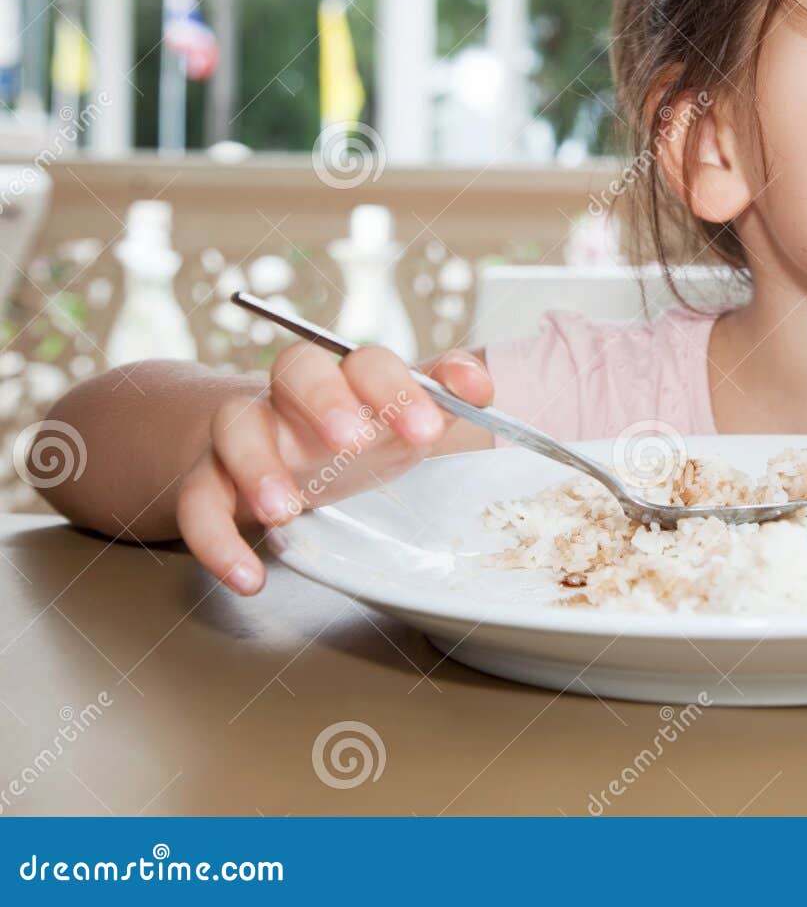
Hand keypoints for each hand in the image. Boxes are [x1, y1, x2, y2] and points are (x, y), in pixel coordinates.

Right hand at [176, 344, 492, 595]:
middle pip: (295, 369)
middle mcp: (292, 398)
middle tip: (354, 442)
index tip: (430, 428)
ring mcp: (246, 437)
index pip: (365, 361)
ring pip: (235, 429)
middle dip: (325, 401)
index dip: (396, 387)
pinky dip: (215, 543)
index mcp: (345, 379)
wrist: (266, 451)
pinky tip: (249, 578)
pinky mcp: (210, 483)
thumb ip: (442, 397)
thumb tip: (478, 382)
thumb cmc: (351, 433)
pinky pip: (196, 505)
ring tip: (286, 511)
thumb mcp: (399, 417)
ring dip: (257, 467)